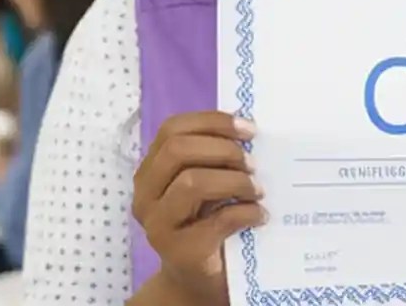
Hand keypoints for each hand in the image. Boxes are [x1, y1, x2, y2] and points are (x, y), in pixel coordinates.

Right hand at [132, 112, 263, 305]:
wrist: (198, 282)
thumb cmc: (205, 227)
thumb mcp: (203, 187)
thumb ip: (212, 160)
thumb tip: (248, 130)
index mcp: (150, 172)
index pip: (171, 130)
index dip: (212, 122)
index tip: (249, 129)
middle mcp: (145, 196)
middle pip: (177, 150)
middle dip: (222, 149)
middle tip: (252, 163)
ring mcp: (158, 225)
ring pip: (191, 181)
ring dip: (234, 180)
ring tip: (257, 189)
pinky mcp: (180, 252)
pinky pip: (216, 221)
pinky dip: (245, 212)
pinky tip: (259, 215)